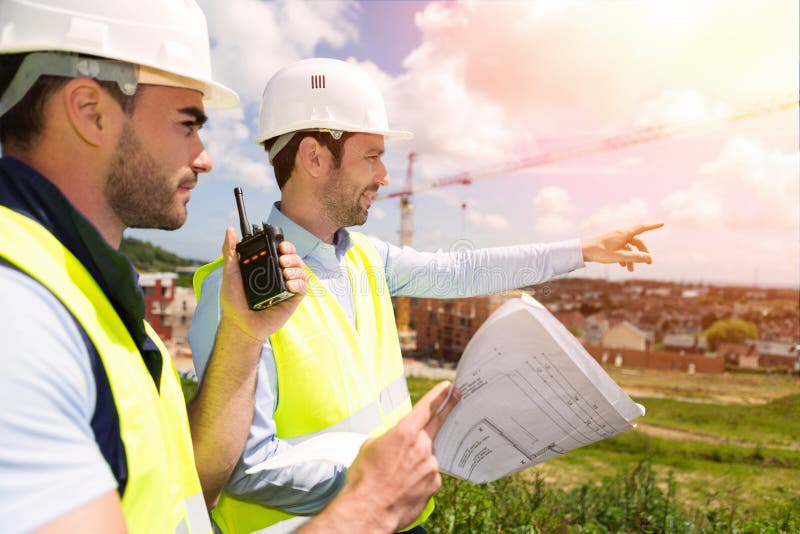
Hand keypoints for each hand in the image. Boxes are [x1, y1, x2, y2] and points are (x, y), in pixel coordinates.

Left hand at [218, 227, 307, 340]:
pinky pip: (303, 287)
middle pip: (294, 259)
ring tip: (285, 272)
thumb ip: (230, 252)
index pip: (282, 251)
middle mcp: (279, 275)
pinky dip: (298, 283)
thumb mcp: (230, 273)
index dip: (285, 246)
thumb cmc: (233, 301)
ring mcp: (287, 287)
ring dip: (296, 268)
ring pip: (301, 271)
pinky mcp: (292, 299)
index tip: (280, 245)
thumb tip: (229, 231)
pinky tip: (289, 284)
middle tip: (282, 259)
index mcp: (267, 266)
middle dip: (292, 255)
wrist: (240, 323)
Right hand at [340, 381, 460, 531]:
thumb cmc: (364, 478)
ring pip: (428, 456)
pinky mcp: (434, 484)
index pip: (426, 408)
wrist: (369, 510)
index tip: (449, 386)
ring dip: (418, 460)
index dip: (439, 395)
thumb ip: (389, 437)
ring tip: (398, 474)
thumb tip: (395, 439)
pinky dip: (420, 477)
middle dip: (446, 410)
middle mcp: (422, 447)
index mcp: (405, 433)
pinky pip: (429, 475)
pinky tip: (404, 486)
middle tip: (457, 397)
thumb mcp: (369, 447)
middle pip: (434, 427)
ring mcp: (431, 466)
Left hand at [581, 222, 663, 271]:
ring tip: (631, 270)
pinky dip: (624, 257)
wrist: (582, 251)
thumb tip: (649, 258)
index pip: (642, 228)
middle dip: (643, 252)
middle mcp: (620, 234)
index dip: (652, 226)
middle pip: (637, 241)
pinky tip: (622, 266)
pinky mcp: (610, 244)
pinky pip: (621, 249)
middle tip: (649, 263)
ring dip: (632, 258)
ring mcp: (615, 239)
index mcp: (624, 233)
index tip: (662, 223)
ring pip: (629, 247)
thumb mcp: (619, 257)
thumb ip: (634, 258)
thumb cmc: (599, 252)